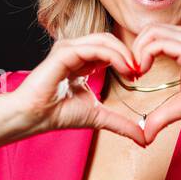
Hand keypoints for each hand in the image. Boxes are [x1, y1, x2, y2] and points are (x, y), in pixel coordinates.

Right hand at [12, 33, 146, 145]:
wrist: (36, 118)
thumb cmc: (59, 114)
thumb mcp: (100, 117)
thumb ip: (122, 124)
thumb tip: (145, 139)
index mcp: (82, 61)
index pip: (110, 49)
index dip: (127, 58)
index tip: (138, 76)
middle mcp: (76, 51)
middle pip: (108, 39)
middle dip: (128, 53)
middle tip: (139, 71)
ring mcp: (69, 49)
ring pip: (103, 40)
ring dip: (123, 53)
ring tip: (133, 70)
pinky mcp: (64, 52)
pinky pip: (94, 48)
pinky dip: (113, 56)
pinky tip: (124, 68)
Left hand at [130, 24, 180, 143]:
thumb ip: (161, 115)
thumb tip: (145, 135)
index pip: (152, 34)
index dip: (137, 52)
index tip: (135, 75)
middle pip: (148, 29)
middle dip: (133, 50)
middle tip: (132, 73)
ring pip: (151, 32)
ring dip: (136, 52)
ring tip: (137, 73)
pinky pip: (159, 43)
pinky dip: (145, 55)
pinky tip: (144, 72)